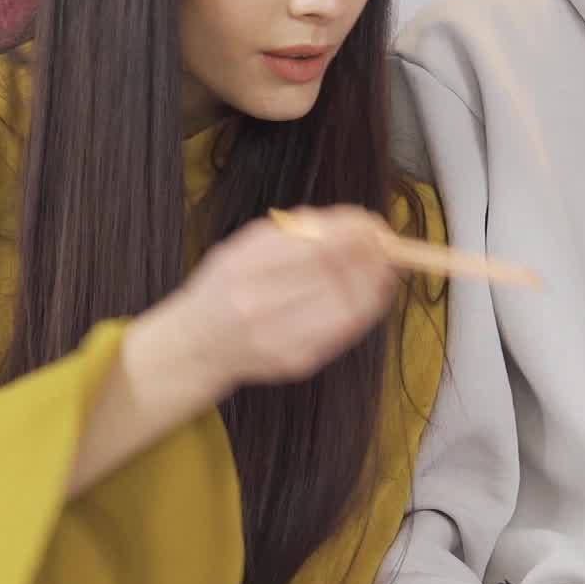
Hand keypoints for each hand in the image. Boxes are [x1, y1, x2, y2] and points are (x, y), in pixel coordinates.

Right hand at [137, 205, 399, 395]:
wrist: (197, 346)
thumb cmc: (224, 288)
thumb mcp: (242, 247)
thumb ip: (292, 232)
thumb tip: (351, 221)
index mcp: (243, 267)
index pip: (313, 246)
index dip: (352, 234)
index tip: (371, 223)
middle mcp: (258, 304)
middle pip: (334, 275)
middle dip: (370, 256)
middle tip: (387, 242)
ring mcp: (279, 338)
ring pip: (346, 305)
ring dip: (375, 282)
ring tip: (386, 265)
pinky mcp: (297, 362)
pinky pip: (344, 332)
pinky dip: (367, 308)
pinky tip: (375, 292)